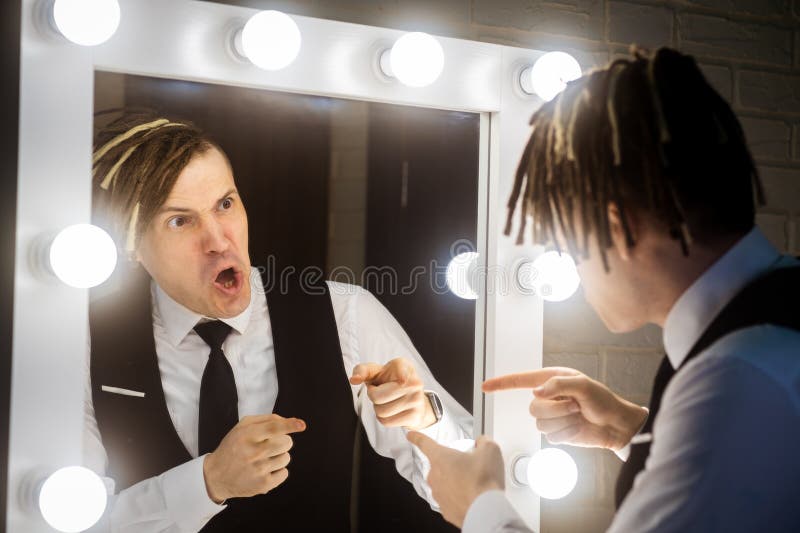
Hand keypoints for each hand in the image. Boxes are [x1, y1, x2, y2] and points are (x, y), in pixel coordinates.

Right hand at [203, 414, 305, 502]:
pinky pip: (284, 473)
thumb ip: (266, 419)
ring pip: (286, 457)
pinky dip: (278, 471)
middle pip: (286, 442)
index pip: (273, 428)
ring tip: (264, 459)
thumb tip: (289, 421)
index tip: (301, 424)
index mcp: (247, 436)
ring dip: (279, 456)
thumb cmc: (233, 447)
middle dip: (283, 441)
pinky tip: (265, 470)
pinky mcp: (263, 484)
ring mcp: (258, 470)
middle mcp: (253, 452)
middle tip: (270, 445)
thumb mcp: (242, 427)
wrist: (216, 476)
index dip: (289, 425)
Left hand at [349, 357, 436, 429]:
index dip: (382, 380)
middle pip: (377, 398)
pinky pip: (387, 422)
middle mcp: (414, 382)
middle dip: (373, 396)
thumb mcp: (376, 370)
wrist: (412, 395)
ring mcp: (417, 400)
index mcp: (404, 366)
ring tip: (385, 401)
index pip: (392, 375)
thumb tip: (354, 380)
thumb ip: (361, 371)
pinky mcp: (415, 416)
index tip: (378, 383)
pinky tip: (389, 410)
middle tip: (378, 392)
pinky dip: (383, 418)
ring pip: (382, 412)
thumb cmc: (390, 380)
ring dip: (378, 408)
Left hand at [407, 432, 503, 527]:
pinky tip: (472, 497)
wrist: (486, 511)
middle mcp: (435, 476)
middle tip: (471, 468)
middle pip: (441, 465)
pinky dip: (460, 498)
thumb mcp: (490, 450)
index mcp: (441, 457)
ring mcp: (438, 494)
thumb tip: (482, 443)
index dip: (417, 437)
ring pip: (446, 483)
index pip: (424, 443)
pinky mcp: (446, 510)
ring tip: (475, 485)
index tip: (411, 436)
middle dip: (453, 465)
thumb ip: (483, 441)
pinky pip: (451, 499)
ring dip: (457, 482)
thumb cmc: (484, 480)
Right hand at [483, 367, 646, 450]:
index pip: (520, 380)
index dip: (501, 383)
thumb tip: (536, 392)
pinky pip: (551, 436)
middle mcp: (548, 397)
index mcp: (551, 380)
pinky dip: (567, 433)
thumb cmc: (604, 401)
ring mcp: (552, 415)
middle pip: (533, 407)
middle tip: (575, 406)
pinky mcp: (557, 432)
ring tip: (578, 416)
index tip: (485, 387)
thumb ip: (558, 385)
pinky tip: (578, 428)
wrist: (617, 425)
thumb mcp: (584, 386)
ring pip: (541, 424)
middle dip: (555, 409)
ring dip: (563, 422)